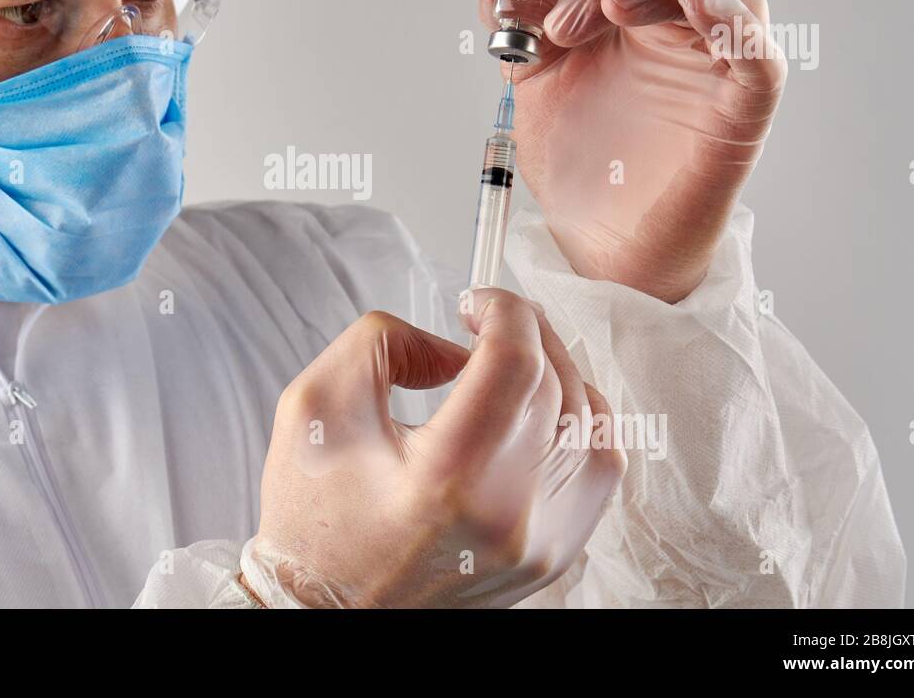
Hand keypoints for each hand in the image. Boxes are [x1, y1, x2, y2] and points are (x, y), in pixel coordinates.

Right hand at [243, 289, 625, 607]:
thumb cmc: (314, 521)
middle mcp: (509, 515)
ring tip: (513, 359)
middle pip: (554, 385)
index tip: (476, 301)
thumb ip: (381, 343)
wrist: (326, 611)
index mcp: (448, 478)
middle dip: (525, 332)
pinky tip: (541, 408)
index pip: (515, 363)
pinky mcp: (553, 556)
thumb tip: (453, 344)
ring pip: (592, 422)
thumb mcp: (315, 404)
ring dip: (557, 372)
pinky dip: (581, 422)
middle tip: (486, 321)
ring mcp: (541, 542)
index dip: (503, 310)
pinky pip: (599, 468)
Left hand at [478, 0, 786, 301]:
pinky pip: (760, 54)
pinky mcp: (742, 111)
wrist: (597, 242)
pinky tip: (692, 2)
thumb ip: (517, 26)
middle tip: (554, 19)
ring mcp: (718, 68)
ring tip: (597, 14)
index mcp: (636, 18)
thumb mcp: (535, 83)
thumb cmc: (582, 164)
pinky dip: (733, 18)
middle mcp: (683, 33)